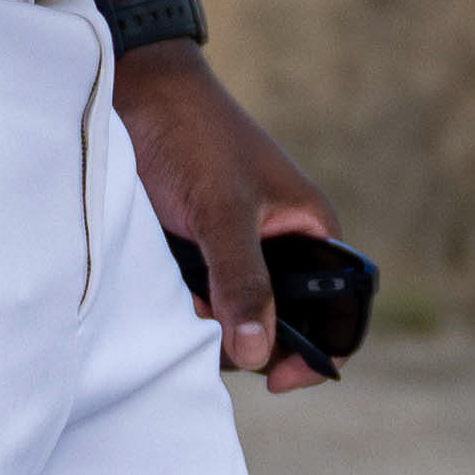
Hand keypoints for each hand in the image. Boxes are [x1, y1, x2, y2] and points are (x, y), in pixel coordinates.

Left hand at [109, 49, 351, 388]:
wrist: (134, 94)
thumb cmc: (194, 136)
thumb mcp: (222, 211)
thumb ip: (242, 280)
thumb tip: (257, 355)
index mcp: (312, 231)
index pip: (340, 310)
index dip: (318, 351)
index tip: (276, 380)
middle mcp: (281, 248)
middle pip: (281, 325)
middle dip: (248, 337)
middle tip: (210, 322)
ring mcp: (237, 253)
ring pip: (235, 319)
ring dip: (208, 321)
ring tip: (181, 289)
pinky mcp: (197, 255)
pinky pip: (198, 303)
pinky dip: (182, 307)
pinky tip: (163, 285)